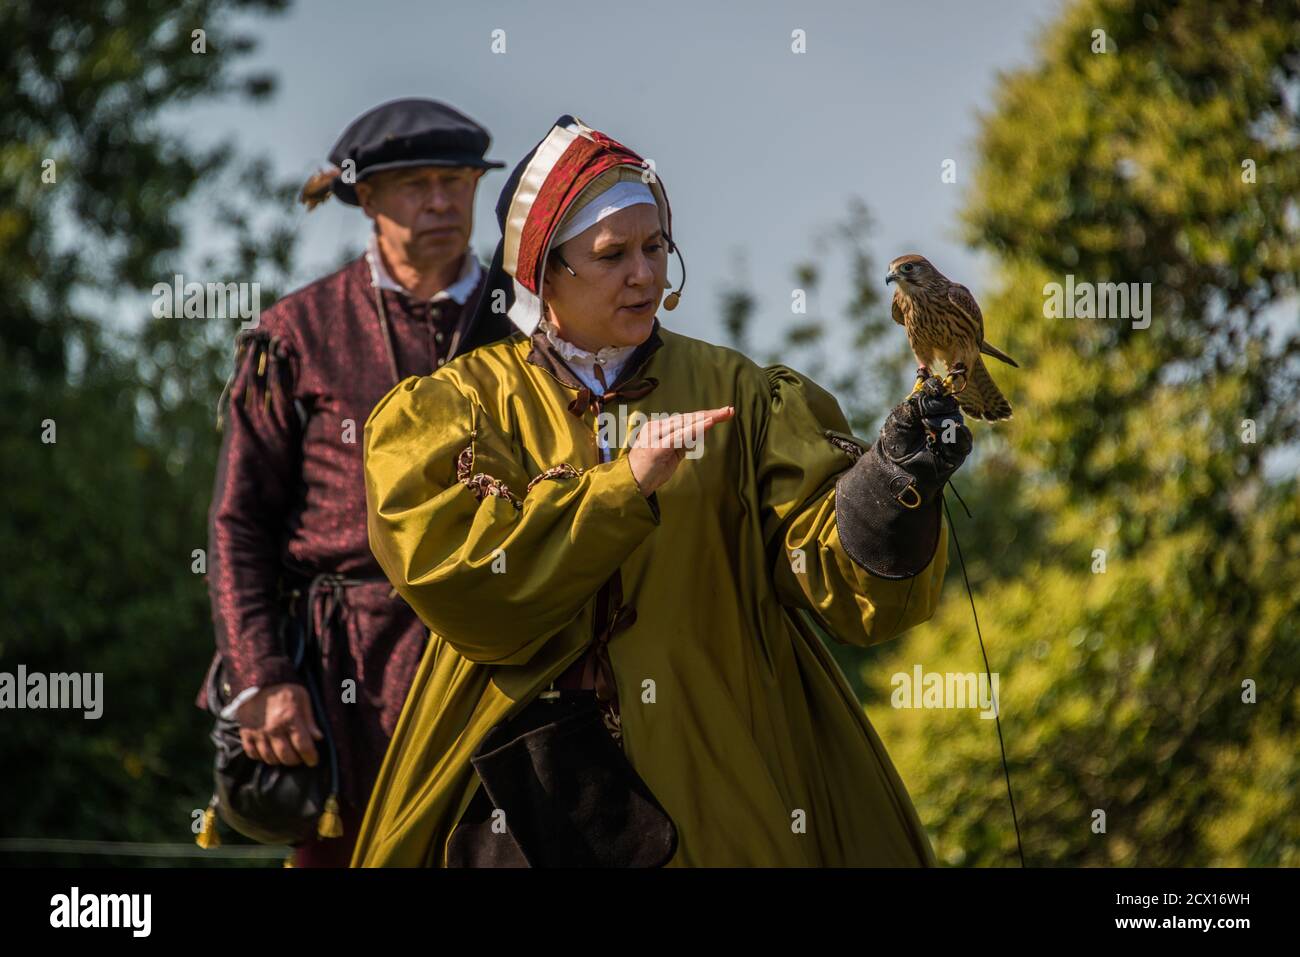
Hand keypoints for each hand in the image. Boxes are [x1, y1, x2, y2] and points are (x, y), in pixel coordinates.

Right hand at [235, 683, 322, 766]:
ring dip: (279, 761)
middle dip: (296, 761)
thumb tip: (318, 738)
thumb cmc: (284, 689)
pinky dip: (261, 757)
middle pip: (286, 757)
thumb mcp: (303, 698)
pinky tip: (268, 752)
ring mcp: (258, 733)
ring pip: (270, 758)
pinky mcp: (246, 733)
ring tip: (285, 755)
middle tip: (300, 757)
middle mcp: (274, 729)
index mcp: (290, 719)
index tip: (314, 761)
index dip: (311, 757)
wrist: (257, 680)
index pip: (303, 746)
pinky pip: (252, 754)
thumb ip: (310, 719)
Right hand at [627, 406, 733, 495]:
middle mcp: (657, 427)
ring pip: (685, 423)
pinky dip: (695, 429)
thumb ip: (683, 444)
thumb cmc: (650, 470)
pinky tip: (708, 423)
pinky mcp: (657, 447)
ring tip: (723, 414)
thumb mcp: (671, 455)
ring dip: (705, 418)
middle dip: (710, 414)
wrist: (631, 484)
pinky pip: (680, 435)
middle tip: (729, 410)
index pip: (685, 419)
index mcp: (659, 427)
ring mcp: (656, 435)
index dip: (705, 416)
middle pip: (688, 418)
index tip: (723, 413)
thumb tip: (699, 434)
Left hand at [876, 376, 972, 502]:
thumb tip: (925, 373)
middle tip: (922, 415)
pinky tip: (942, 432)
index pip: (939, 390)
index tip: (930, 388)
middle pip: (950, 403)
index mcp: (930, 406)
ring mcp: (952, 433)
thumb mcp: (902, 415)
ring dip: (940, 420)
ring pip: (956, 418)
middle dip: (937, 405)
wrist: (895, 467)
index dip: (936, 387)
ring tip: (925, 425)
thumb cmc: (897, 440)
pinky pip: (963, 438)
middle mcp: (943, 417)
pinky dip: (955, 433)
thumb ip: (918, 398)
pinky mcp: (958, 450)